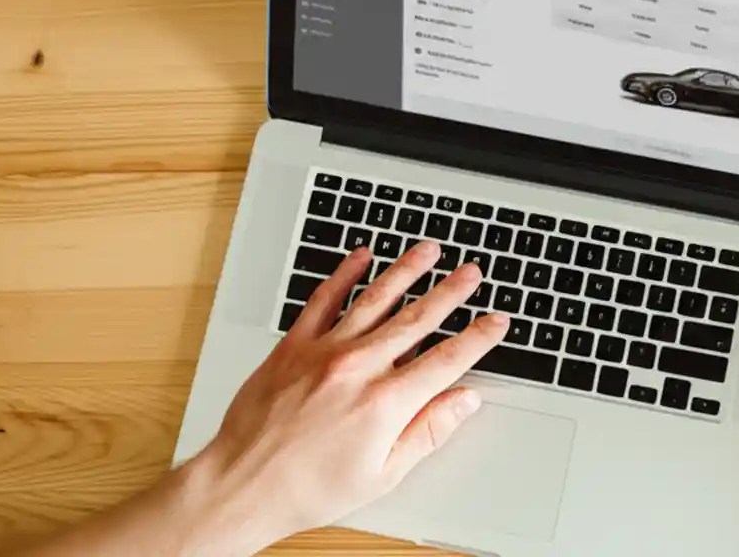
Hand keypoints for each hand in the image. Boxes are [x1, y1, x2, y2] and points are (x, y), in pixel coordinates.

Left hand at [189, 242, 508, 551]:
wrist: (242, 484)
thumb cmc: (308, 488)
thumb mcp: (384, 473)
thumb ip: (429, 431)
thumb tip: (464, 403)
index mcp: (386, 402)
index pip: (448, 359)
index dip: (478, 337)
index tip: (496, 321)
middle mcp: (358, 368)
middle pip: (417, 319)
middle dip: (450, 293)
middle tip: (471, 273)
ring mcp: (324, 351)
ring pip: (375, 299)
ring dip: (407, 271)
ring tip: (429, 251)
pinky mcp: (294, 346)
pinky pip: (323, 299)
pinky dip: (344, 274)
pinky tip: (361, 256)